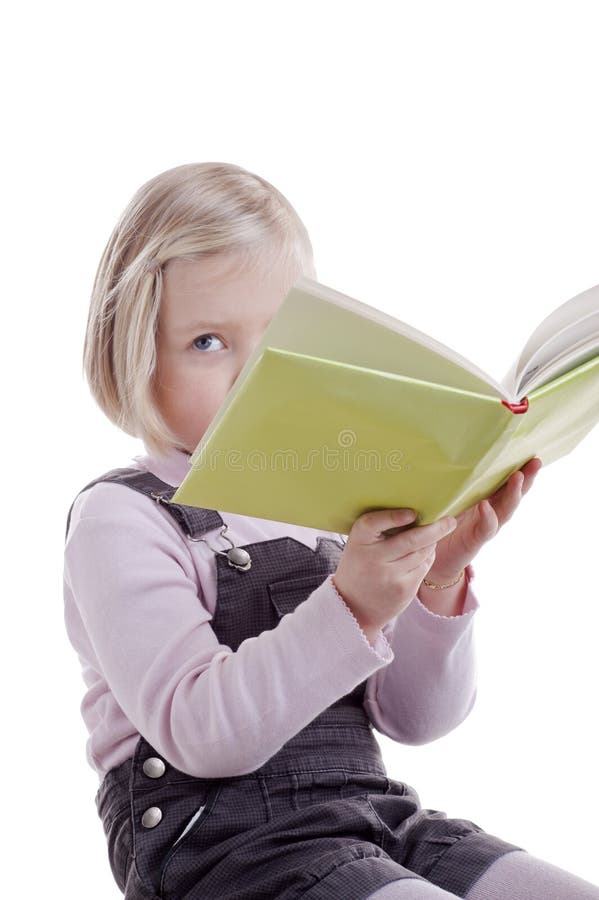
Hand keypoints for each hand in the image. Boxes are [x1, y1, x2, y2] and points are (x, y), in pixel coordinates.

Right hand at [333, 508, 457, 638]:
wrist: (354, 606)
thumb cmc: (360, 566)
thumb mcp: (359, 545)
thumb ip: (379, 530)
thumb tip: (416, 513)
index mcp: (358, 541)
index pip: (372, 523)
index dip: (393, 517)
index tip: (412, 512)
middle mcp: (373, 559)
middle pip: (412, 539)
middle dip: (436, 528)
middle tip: (450, 520)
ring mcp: (390, 576)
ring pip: (423, 552)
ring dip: (432, 541)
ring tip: (437, 533)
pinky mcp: (404, 589)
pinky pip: (424, 566)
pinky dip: (428, 556)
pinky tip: (425, 552)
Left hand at [425, 456, 542, 582]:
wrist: (435, 557)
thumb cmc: (442, 522)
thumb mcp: (448, 498)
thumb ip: (452, 482)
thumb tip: (447, 452)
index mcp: (486, 497)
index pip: (504, 480)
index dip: (516, 466)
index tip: (527, 450)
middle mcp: (491, 510)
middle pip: (513, 492)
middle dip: (526, 477)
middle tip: (535, 461)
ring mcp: (487, 525)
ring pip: (506, 509)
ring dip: (513, 493)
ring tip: (518, 477)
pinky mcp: (476, 539)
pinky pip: (486, 527)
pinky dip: (488, 517)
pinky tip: (486, 506)